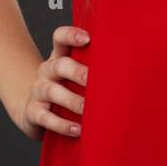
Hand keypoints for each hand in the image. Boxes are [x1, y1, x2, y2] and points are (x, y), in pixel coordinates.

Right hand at [13, 24, 89, 140]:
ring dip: (72, 100)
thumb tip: (134, 71)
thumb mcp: (76, 77)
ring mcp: (38, 91)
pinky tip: (77, 130)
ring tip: (88, 109)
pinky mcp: (33, 113)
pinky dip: (62, 124)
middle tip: (92, 79)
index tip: (87, 38)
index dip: (70, 35)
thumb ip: (96, 70)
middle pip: (59, 65)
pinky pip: (45, 117)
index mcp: (59, 57)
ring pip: (52, 91)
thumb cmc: (67, 91)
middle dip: (76, 71)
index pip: (60, 39)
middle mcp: (47, 71)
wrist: (35, 112)